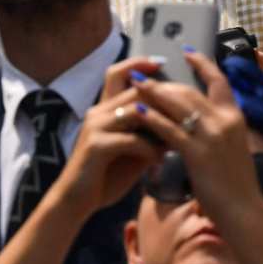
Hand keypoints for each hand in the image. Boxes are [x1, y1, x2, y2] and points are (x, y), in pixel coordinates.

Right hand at [56, 59, 168, 216]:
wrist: (76, 201)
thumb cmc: (106, 175)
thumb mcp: (130, 149)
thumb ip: (147, 132)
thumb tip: (179, 122)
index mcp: (105, 109)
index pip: (118, 73)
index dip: (139, 63)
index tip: (163, 62)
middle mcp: (98, 112)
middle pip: (135, 89)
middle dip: (164, 97)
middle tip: (186, 108)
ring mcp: (96, 127)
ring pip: (135, 110)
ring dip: (160, 123)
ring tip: (177, 137)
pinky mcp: (96, 146)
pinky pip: (130, 139)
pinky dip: (150, 148)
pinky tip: (159, 159)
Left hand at [129, 52, 262, 230]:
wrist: (244, 211)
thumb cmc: (237, 186)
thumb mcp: (233, 149)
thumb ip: (219, 130)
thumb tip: (199, 121)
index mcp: (235, 117)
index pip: (219, 81)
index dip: (202, 64)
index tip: (186, 51)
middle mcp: (225, 120)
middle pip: (190, 91)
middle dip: (163, 82)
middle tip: (143, 75)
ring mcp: (212, 135)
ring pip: (177, 105)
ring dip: (153, 93)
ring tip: (134, 86)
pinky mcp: (197, 152)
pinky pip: (169, 129)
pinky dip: (152, 117)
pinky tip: (137, 112)